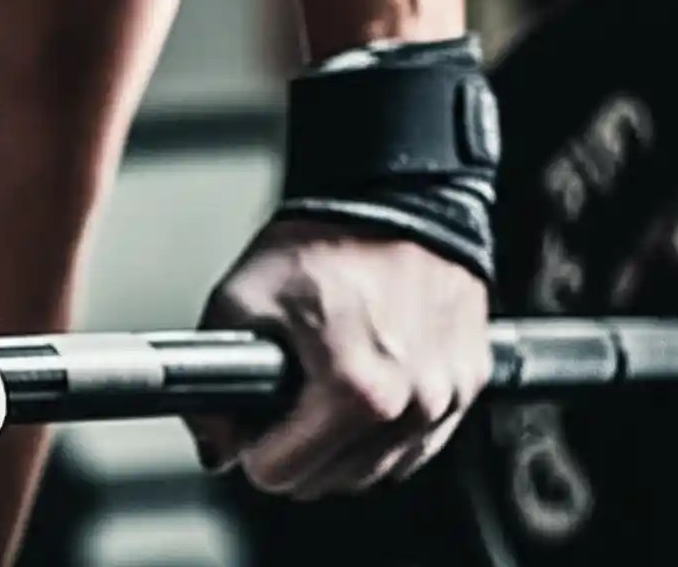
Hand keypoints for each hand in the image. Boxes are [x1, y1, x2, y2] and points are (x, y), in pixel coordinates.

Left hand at [186, 220, 489, 498]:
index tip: (252, 417)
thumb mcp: (239, 301)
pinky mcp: (469, 384)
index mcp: (355, 392)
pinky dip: (386, 433)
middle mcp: (412, 405)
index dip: (252, 445)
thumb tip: (213, 440)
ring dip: (341, 447)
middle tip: (283, 399)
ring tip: (321, 390)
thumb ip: (208, 378)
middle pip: (327, 481)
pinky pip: (419, 445)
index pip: (279, 474)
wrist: (395, 197)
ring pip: (375, 472)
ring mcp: (446, 398)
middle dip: (295, 448)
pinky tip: (364, 391)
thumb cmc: (323, 243)